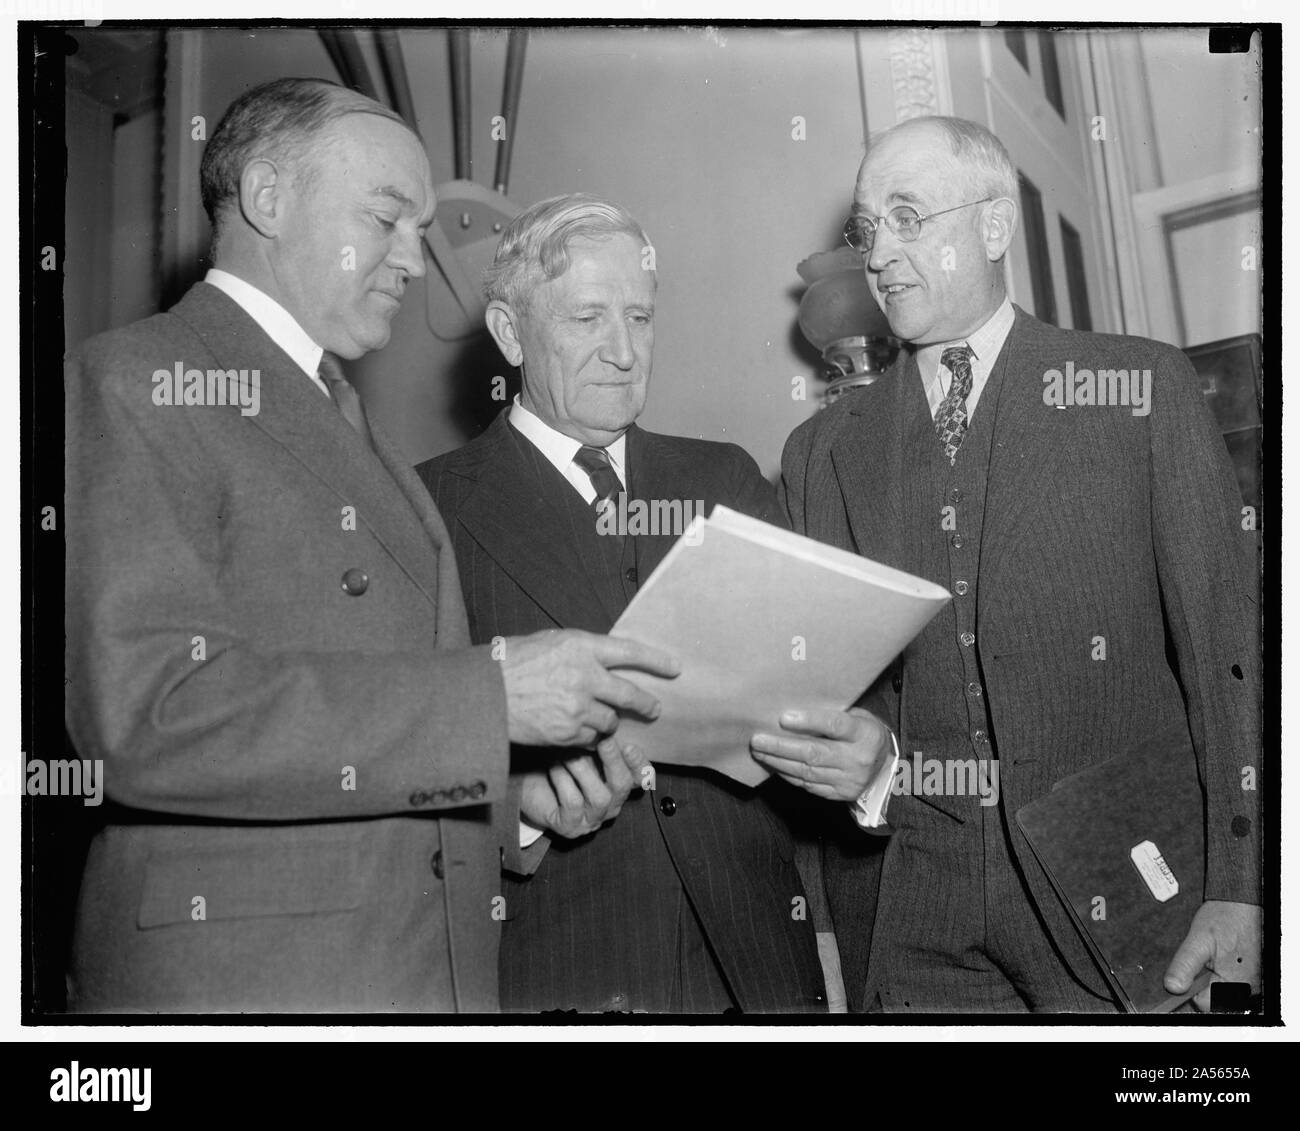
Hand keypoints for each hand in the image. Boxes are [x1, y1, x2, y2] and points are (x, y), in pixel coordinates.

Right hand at [500, 630, 678, 746]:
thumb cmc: (510, 664)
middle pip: (630, 694)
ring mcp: (578, 707)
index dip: (655, 660)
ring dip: (607, 722)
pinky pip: (591, 739)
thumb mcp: (548, 643)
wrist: (484, 694)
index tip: (675, 668)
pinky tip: (574, 731)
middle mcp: (585, 676)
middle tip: (654, 709)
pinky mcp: (568, 733)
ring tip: (592, 718)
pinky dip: (588, 738)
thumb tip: (601, 660)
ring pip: (610, 721)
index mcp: (580, 646)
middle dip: (647, 704)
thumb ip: (578, 652)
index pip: (629, 651)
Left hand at [519, 736, 651, 838]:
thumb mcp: (581, 749)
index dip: (640, 764)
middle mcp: (610, 804)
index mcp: (618, 785)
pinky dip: (564, 780)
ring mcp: (591, 818)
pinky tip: (554, 767)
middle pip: (623, 786)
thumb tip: (608, 718)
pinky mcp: (571, 827)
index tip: (630, 745)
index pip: (641, 778)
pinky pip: (573, 802)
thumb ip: (599, 740)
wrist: (526, 788)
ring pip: (600, 797)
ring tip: (569, 752)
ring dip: (584, 770)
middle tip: (603, 740)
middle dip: (614, 761)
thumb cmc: (558, 765)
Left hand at [750, 707, 890, 800]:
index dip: (809, 721)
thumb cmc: (863, 733)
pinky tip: (774, 765)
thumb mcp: (857, 716)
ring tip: (759, 752)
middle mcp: (858, 759)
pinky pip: (809, 785)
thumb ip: (831, 714)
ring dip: (778, 761)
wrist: (885, 767)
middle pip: (814, 753)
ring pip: (807, 772)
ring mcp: (849, 780)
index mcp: (865, 734)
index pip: (835, 726)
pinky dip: (788, 775)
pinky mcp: (840, 794)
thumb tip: (791, 708)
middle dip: (781, 746)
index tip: (783, 718)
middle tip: (757, 739)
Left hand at [1164, 899, 1259, 1010]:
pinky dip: (1216, 973)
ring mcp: (1248, 982)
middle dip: (1197, 985)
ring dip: (1207, 979)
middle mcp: (1245, 987)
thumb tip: (1172, 986)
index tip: (1177, 981)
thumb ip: (1184, 965)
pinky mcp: (1247, 975)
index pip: (1203, 1003)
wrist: (1242, 903)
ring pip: (1219, 990)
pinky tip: (1214, 959)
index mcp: (1233, 982)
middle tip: (1193, 963)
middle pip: (1212, 999)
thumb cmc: (1225, 918)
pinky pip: (1227, 982)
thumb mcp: (1198, 939)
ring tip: (1205, 957)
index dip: (1186, 992)